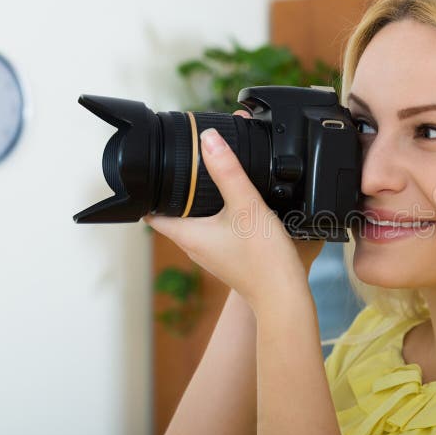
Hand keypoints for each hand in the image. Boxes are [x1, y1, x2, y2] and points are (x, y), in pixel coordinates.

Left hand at [144, 110, 322, 310]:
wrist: (285, 295)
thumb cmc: (264, 259)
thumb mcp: (246, 205)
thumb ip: (228, 171)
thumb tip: (209, 139)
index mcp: (188, 235)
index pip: (151, 212)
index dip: (150, 190)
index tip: (155, 169)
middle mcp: (195, 247)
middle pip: (174, 214)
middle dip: (179, 190)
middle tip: (189, 165)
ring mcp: (212, 254)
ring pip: (196, 222)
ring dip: (200, 203)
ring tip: (213, 179)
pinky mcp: (229, 257)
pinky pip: (216, 231)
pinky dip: (220, 215)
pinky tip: (238, 205)